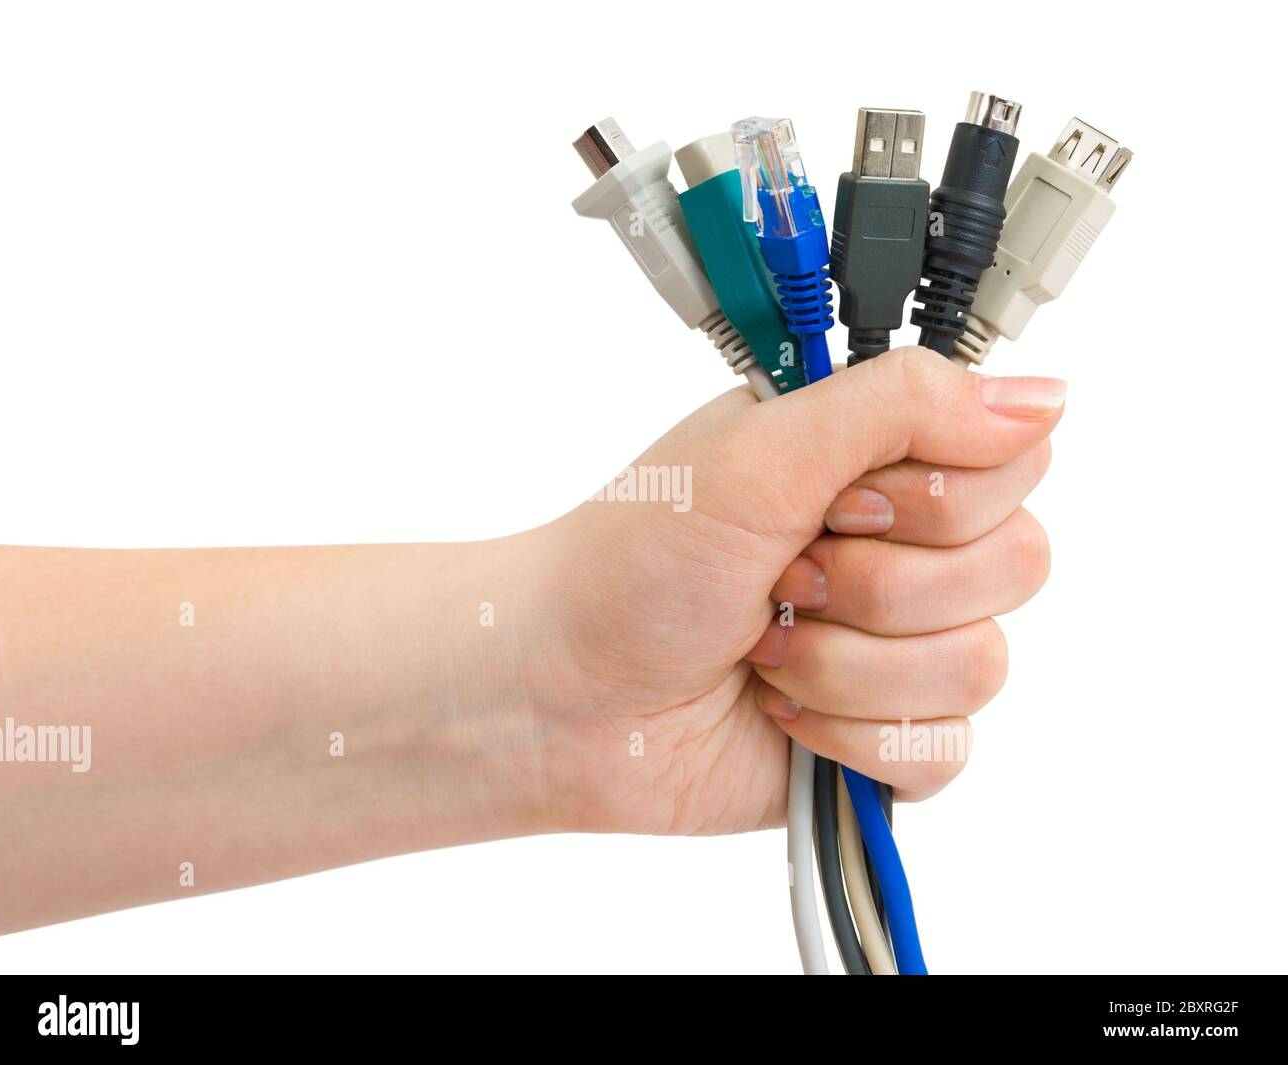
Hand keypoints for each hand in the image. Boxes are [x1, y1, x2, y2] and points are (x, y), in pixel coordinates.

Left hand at [529, 347, 1061, 835]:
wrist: (560, 695)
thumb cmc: (631, 565)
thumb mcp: (760, 452)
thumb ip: (902, 405)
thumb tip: (1042, 397)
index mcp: (876, 462)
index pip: (1015, 460)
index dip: (937, 494)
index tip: (838, 502)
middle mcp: (898, 547)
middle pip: (1015, 563)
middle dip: (879, 583)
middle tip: (783, 576)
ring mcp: (896, 647)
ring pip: (981, 663)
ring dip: (846, 662)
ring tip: (763, 648)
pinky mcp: (881, 735)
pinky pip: (943, 747)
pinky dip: (848, 733)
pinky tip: (779, 713)